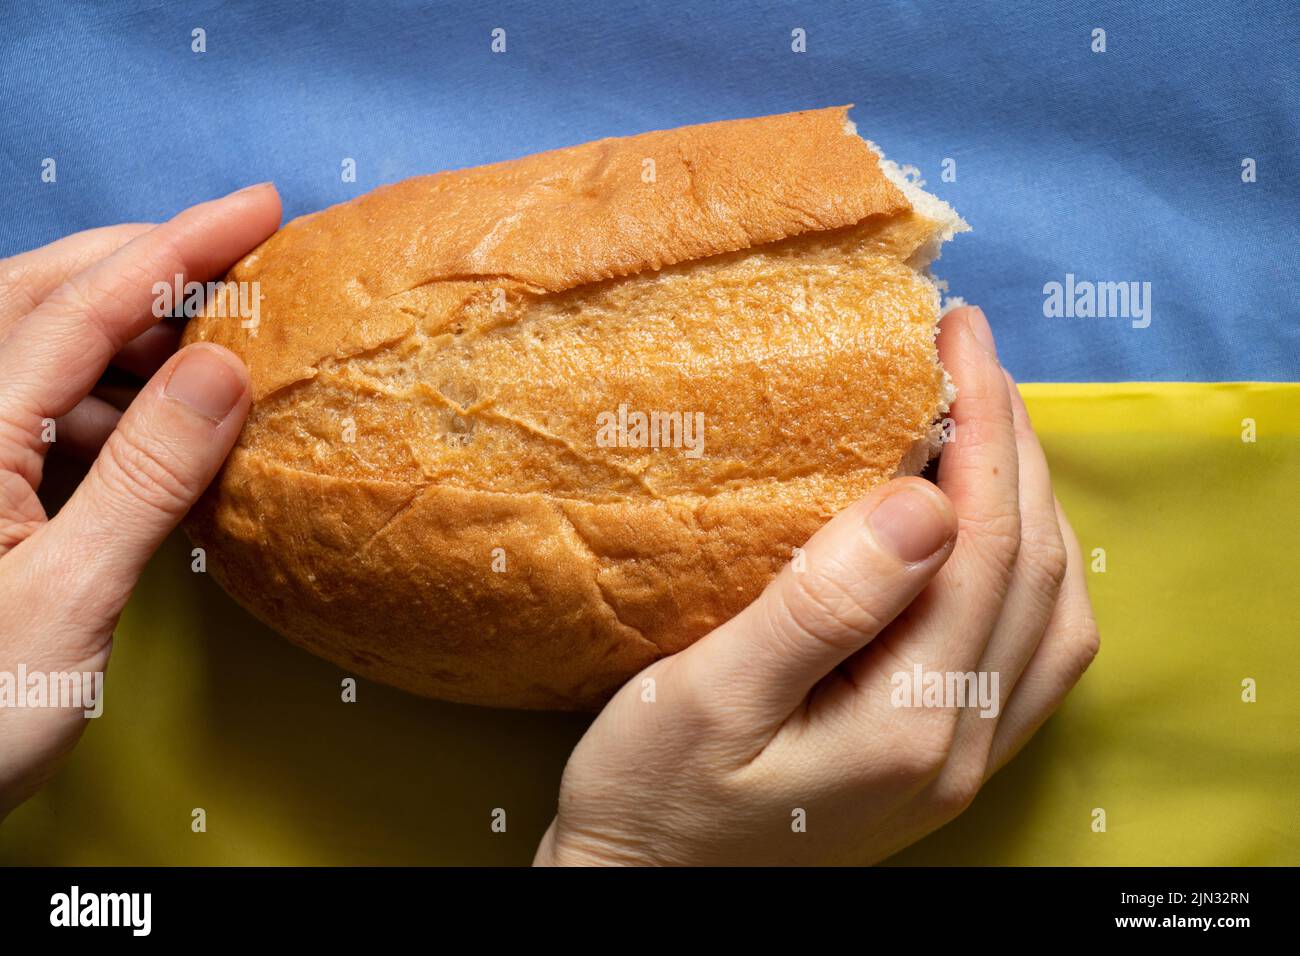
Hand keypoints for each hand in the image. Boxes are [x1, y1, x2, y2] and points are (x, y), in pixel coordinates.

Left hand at [0, 184, 280, 818]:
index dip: (177, 246)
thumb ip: (146, 475)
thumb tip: (224, 369)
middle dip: (145, 263)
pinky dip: (105, 396)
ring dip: (127, 333)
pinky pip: (38, 405)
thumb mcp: (72, 595)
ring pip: (37, 344)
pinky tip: (153, 427)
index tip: (257, 208)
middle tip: (240, 256)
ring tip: (211, 351)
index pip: (80, 306)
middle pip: (40, 294)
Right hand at [535, 306, 1099, 865]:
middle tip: (970, 354)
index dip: (982, 428)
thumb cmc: (652, 796)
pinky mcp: (940, 760)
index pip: (982, 545)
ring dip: (1029, 504)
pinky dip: (1024, 568)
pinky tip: (984, 530)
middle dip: (1014, 444)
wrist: (643, 893)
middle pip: (1032, 569)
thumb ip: (824, 605)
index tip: (954, 337)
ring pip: (1050, 611)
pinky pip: (1028, 651)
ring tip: (983, 423)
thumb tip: (927, 502)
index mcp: (909, 725)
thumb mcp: (710, 696)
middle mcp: (959, 747)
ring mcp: (960, 760)